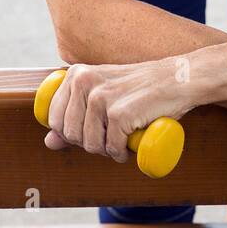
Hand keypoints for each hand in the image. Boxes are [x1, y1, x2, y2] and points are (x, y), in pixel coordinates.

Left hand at [42, 59, 195, 163]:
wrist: (178, 79)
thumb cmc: (139, 89)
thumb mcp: (102, 95)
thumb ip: (73, 115)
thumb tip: (48, 143)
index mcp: (76, 74)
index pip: (55, 119)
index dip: (73, 133)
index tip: (93, 129)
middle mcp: (84, 82)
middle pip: (71, 135)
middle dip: (91, 143)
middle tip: (111, 135)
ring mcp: (102, 98)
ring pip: (90, 145)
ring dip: (107, 150)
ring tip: (122, 139)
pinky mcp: (120, 114)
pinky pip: (111, 148)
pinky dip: (121, 153)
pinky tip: (130, 144)